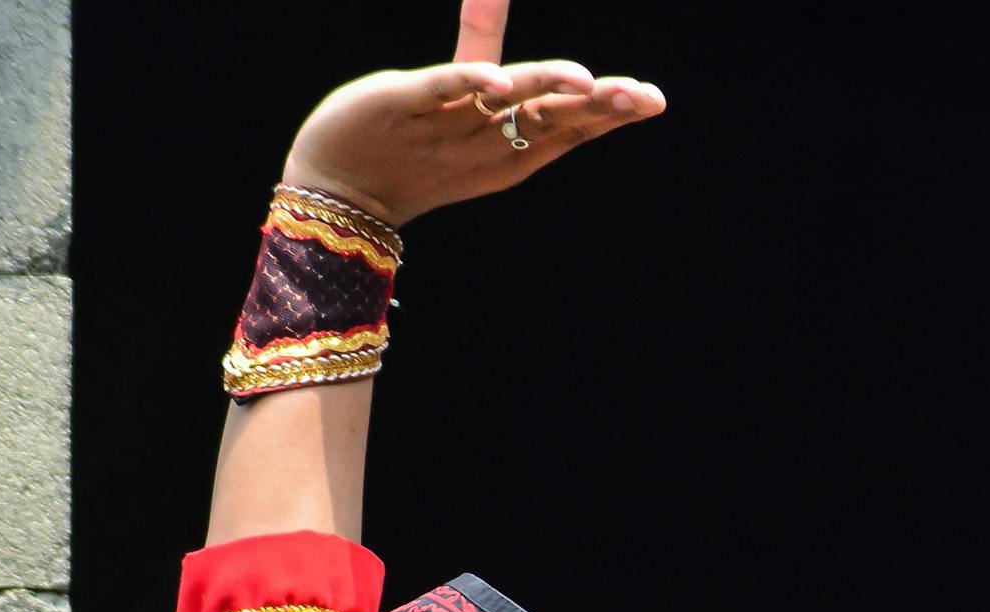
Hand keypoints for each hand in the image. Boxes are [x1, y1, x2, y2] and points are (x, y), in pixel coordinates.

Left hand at [282, 0, 664, 229]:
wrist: (338, 188)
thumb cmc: (404, 143)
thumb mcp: (457, 98)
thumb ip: (486, 44)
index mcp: (505, 149)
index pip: (567, 130)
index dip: (609, 114)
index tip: (652, 99)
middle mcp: (482, 145)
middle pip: (549, 124)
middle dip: (598, 110)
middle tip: (644, 97)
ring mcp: (443, 129)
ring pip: (506, 110)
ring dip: (546, 93)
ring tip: (588, 81)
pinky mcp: (400, 109)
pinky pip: (441, 94)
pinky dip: (470, 86)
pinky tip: (500, 84)